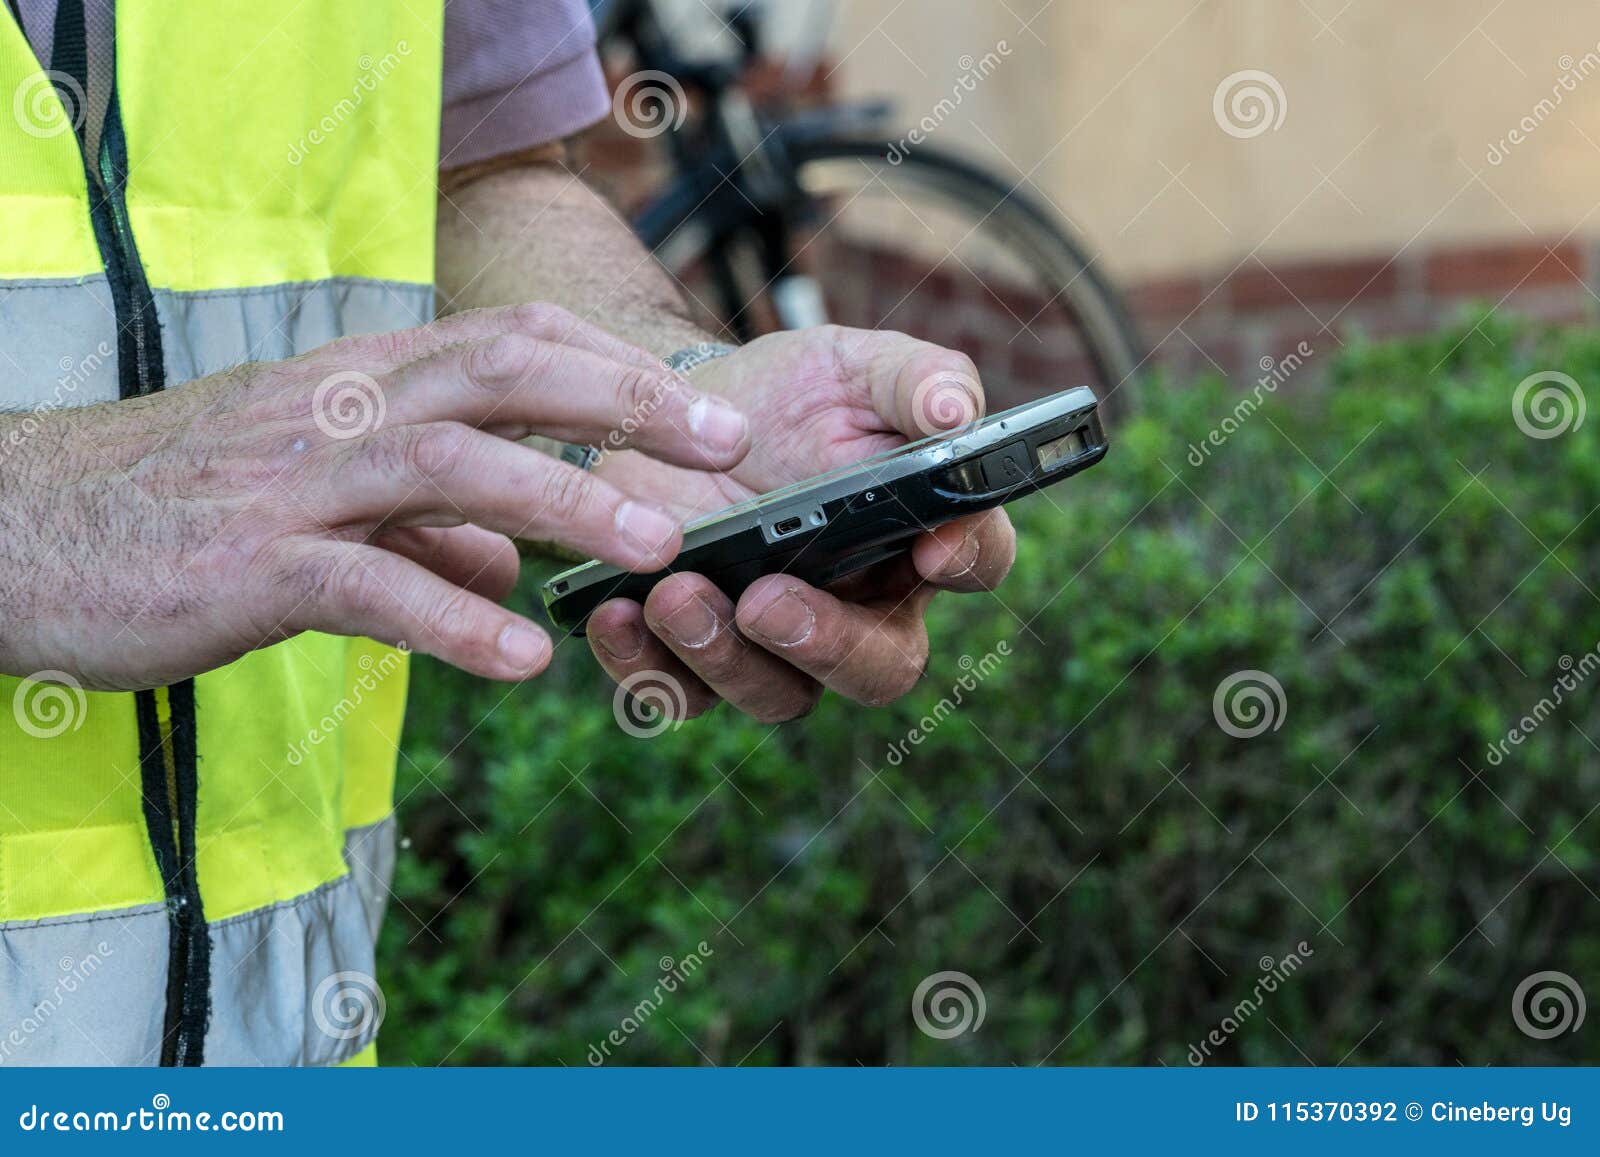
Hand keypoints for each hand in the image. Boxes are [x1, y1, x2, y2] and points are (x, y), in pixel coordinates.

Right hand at [0, 304, 750, 689]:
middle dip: (624, 405)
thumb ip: (421, 519)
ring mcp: (294, 483)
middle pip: (501, 372)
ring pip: (446, 463)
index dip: (617, 370)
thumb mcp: (319, 491)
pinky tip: (522, 660)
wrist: (22, 528)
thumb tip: (507, 558)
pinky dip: (450, 619)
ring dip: (564, 503)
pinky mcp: (249, 564)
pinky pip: (364, 585)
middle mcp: (339, 410)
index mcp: (364, 380)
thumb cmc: (184, 504)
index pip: (514, 340)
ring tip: (658, 548)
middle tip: (726, 449)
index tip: (703, 411)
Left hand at [585, 325, 1016, 722]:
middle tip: (767, 600)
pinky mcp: (699, 659)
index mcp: (920, 536)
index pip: (974, 559)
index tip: (931, 546)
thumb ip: (917, 378)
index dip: (964, 558)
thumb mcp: (854, 366)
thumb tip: (958, 413)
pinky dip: (646, 665)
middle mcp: (863, 610)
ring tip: (675, 592)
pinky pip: (683, 695)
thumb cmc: (789, 395)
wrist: (678, 414)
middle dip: (826, 644)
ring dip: (724, 656)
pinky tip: (618, 615)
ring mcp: (780, 647)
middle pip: (880, 668)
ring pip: (778, 696)